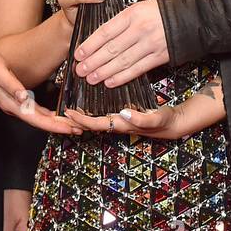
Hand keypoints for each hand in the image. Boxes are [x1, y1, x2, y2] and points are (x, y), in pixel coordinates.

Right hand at [0, 44, 80, 135]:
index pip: (36, 119)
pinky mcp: (15, 99)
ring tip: (72, 124)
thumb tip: (23, 97)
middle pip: (40, 122)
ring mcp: (14, 105)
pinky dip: (47, 116)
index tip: (69, 127)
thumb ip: (10, 85)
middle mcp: (13, 107)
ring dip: (55, 122)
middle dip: (59, 126)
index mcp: (10, 102)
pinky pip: (34, 112)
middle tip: (79, 128)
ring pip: (38, 118)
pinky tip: (56, 116)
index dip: (53, 124)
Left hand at [64, 104, 182, 139]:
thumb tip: (125, 114)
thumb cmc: (164, 122)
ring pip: (94, 121)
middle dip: (75, 121)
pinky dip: (90, 112)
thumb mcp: (156, 119)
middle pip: (91, 124)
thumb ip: (142, 119)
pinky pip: (101, 116)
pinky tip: (85, 105)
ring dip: (81, 117)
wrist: (172, 124)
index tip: (68, 113)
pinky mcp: (121, 117)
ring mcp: (118, 122)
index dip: (81, 120)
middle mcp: (117, 125)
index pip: (96, 124)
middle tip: (59, 112)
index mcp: (121, 125)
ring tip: (67, 109)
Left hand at [73, 0, 169, 86]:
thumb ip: (120, 23)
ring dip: (104, 72)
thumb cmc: (158, 12)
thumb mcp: (137, 9)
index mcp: (131, 14)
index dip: (90, 45)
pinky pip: (138, 69)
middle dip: (93, 61)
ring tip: (90, 78)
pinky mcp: (159, 57)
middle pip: (111, 49)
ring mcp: (150, 44)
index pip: (105, 32)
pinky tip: (110, 82)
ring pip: (123, 61)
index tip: (78, 54)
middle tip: (79, 70)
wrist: (187, 17)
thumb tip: (98, 39)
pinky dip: (123, 77)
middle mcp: (140, 29)